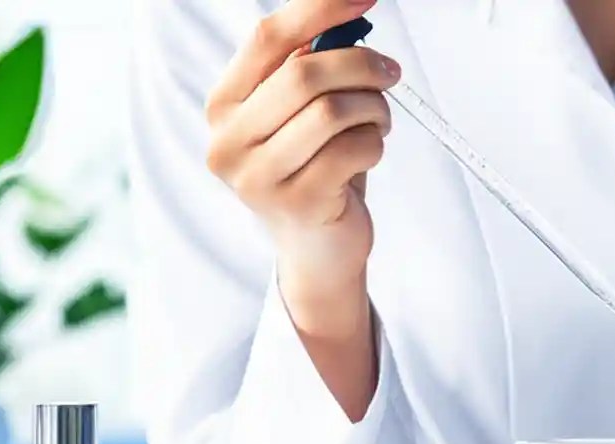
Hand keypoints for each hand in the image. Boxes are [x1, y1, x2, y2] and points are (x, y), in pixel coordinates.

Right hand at [205, 0, 398, 335]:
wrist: (319, 249)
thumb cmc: (314, 171)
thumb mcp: (300, 116)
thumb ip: (309, 70)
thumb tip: (350, 20)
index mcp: (224, 105)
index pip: (268, 38)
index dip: (320, 10)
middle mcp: (229, 140)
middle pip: (305, 74)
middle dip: (361, 65)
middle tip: (391, 73)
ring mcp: (259, 176)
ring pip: (332, 111)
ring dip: (373, 108)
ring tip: (380, 120)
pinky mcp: (297, 203)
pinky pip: (353, 150)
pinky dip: (375, 144)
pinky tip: (370, 153)